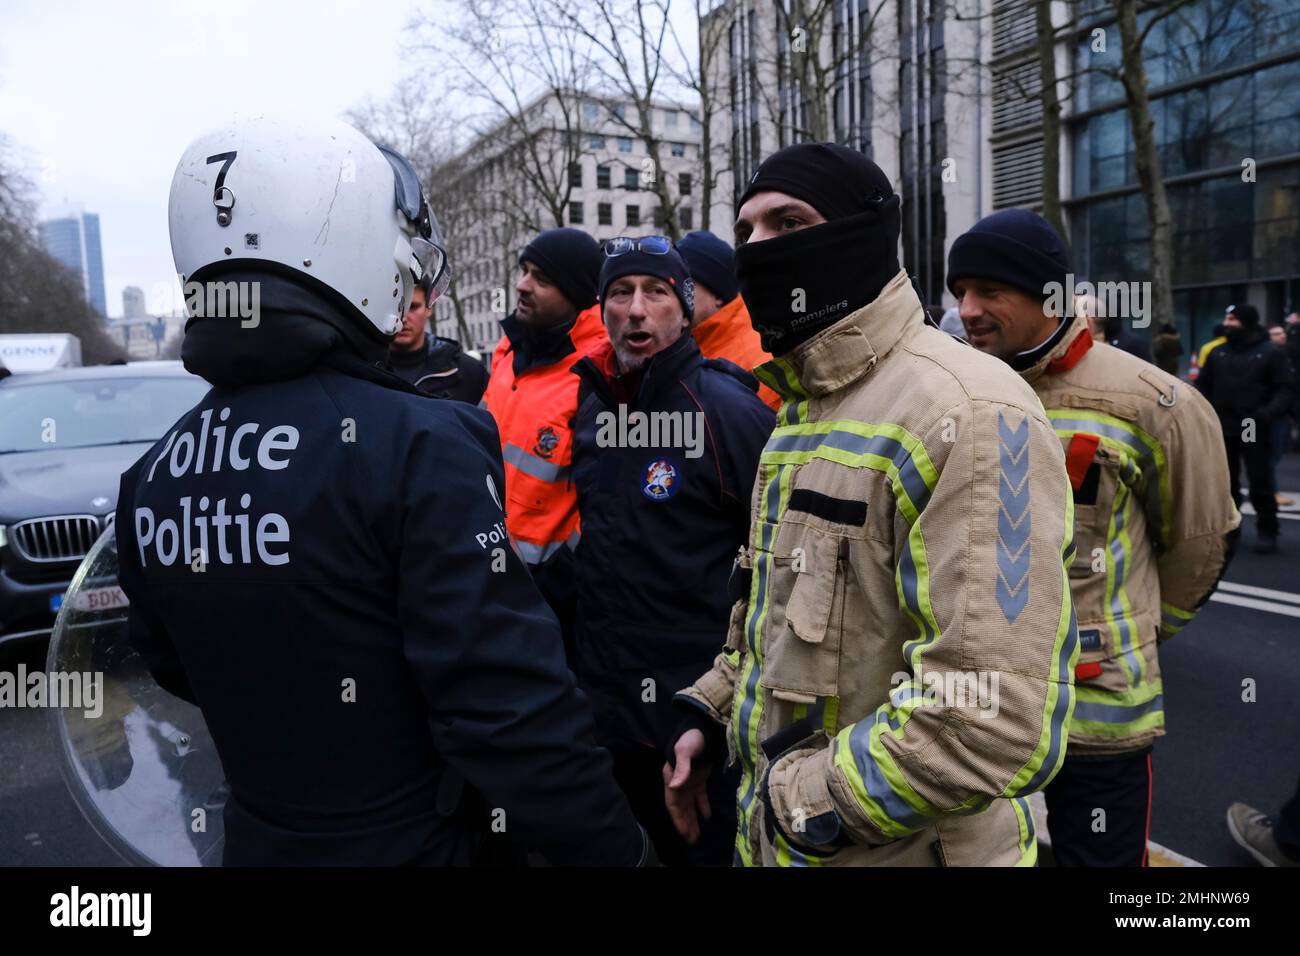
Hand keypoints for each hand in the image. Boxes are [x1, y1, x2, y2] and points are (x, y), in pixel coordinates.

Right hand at [663, 729, 711, 844]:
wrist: (703, 725)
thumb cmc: (692, 737)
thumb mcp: (685, 749)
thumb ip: (681, 767)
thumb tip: (675, 787)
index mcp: (671, 776)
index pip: (672, 802)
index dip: (677, 818)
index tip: (683, 833)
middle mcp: (678, 781)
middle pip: (680, 807)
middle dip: (685, 824)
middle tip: (692, 841)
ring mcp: (689, 779)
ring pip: (689, 804)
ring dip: (692, 818)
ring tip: (697, 835)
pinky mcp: (700, 776)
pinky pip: (700, 795)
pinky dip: (703, 806)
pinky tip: (707, 816)